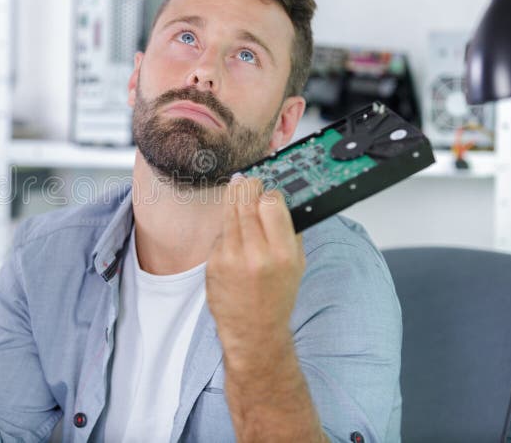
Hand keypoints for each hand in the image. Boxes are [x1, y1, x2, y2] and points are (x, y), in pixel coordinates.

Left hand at [206, 176, 304, 371]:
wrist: (254, 330)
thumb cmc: (276, 298)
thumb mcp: (297, 265)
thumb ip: (290, 233)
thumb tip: (280, 202)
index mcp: (283, 253)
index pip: (272, 204)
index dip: (269, 194)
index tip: (268, 192)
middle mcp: (257, 254)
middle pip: (247, 202)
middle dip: (247, 187)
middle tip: (247, 180)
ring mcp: (232, 258)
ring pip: (229, 213)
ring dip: (233, 198)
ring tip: (236, 187)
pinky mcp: (214, 262)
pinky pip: (220, 234)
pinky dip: (226, 229)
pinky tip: (232, 231)